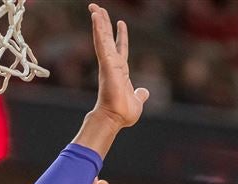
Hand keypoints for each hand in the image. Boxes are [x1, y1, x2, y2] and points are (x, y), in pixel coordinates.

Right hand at [88, 4, 148, 128]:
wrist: (115, 119)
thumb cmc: (123, 113)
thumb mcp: (137, 101)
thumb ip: (140, 94)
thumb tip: (144, 92)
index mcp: (121, 70)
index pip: (121, 48)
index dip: (121, 35)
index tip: (121, 23)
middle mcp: (113, 64)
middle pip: (107, 38)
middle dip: (104, 23)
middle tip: (98, 9)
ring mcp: (108, 63)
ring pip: (102, 37)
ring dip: (99, 21)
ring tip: (94, 7)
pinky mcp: (105, 63)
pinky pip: (101, 43)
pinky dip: (98, 29)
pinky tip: (95, 17)